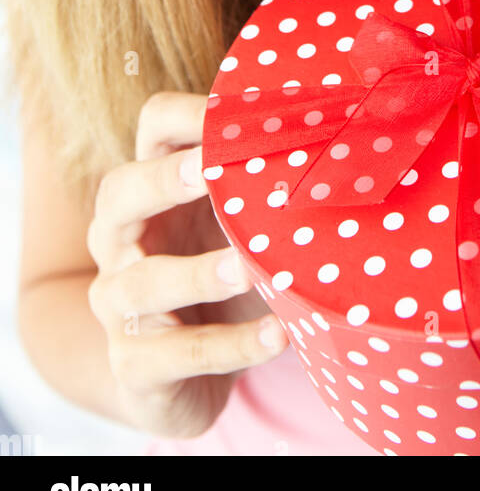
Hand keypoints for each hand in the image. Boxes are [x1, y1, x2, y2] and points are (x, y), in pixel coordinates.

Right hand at [87, 91, 288, 438]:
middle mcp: (119, 240)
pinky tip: (279, 334)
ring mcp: (119, 304)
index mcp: (150, 190)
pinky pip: (181, 353)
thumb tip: (349, 141)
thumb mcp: (234, 226)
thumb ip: (263, 187)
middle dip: (162, 180)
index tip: (233, 111)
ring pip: (145, 282)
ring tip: (250, 269)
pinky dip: (234, 345)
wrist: (174, 379)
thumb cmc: (214, 277)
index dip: (187, 115)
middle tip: (207, 171)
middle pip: (119, 193)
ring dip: (200, 273)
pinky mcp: (135, 365)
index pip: (152, 129)